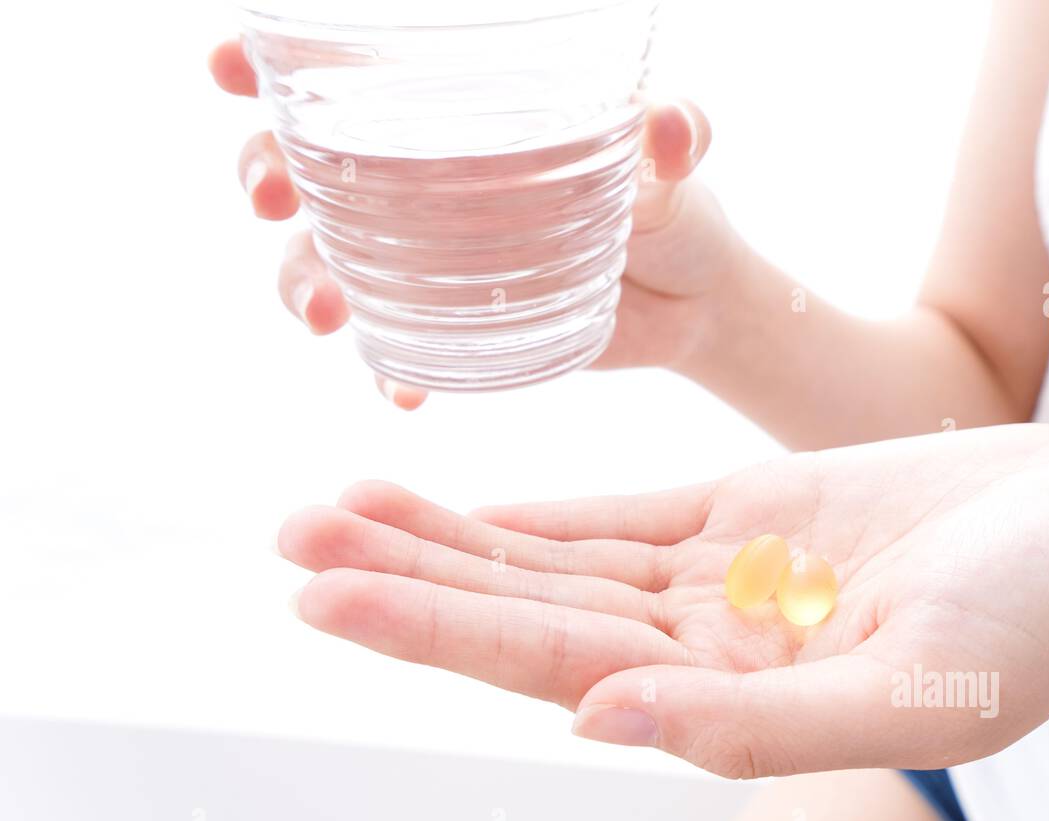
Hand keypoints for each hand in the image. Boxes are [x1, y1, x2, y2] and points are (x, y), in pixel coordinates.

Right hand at [208, 40, 733, 408]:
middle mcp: (425, 184)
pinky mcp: (453, 326)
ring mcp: (430, 259)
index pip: (347, 82)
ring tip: (321, 311)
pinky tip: (401, 393)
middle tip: (269, 196)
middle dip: (264, 172)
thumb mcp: (673, 166)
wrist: (694, 300)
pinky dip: (388, 370)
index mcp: (459, 121)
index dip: (273, 73)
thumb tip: (672, 127)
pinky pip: (395, 349)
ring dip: (303, 282)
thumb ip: (672, 136)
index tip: (229, 72)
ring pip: (328, 262)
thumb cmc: (673, 203)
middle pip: (305, 166)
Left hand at [275, 423, 1048, 778]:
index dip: (433, 629)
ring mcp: (718, 583)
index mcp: (734, 701)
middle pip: (524, 612)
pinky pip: (618, 519)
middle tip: (293, 539)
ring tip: (339, 508)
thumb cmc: (1044, 621)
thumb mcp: (919, 690)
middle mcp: (704, 649)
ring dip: (447, 538)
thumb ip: (757, 723)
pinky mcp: (745, 518)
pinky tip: (460, 508)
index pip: (550, 666)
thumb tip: (603, 727)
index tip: (323, 594)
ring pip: (552, 563)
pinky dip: (534, 515)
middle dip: (406, 578)